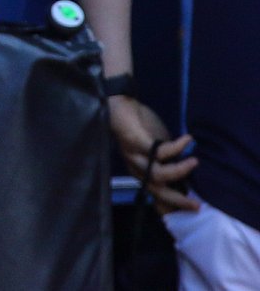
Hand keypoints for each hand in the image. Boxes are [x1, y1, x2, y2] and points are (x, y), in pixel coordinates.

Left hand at [110, 95, 199, 212]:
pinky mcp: (136, 142)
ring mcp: (135, 156)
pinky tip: (188, 140)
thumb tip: (192, 173)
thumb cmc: (143, 129)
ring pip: (157, 174)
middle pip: (157, 190)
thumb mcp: (159, 149)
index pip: (157, 195)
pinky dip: (176, 147)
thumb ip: (172, 161)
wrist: (120, 105)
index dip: (173, 206)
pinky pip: (158, 150)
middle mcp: (137, 169)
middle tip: (197, 205)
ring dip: (179, 171)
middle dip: (178, 200)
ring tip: (195, 163)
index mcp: (142, 172)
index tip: (193, 212)